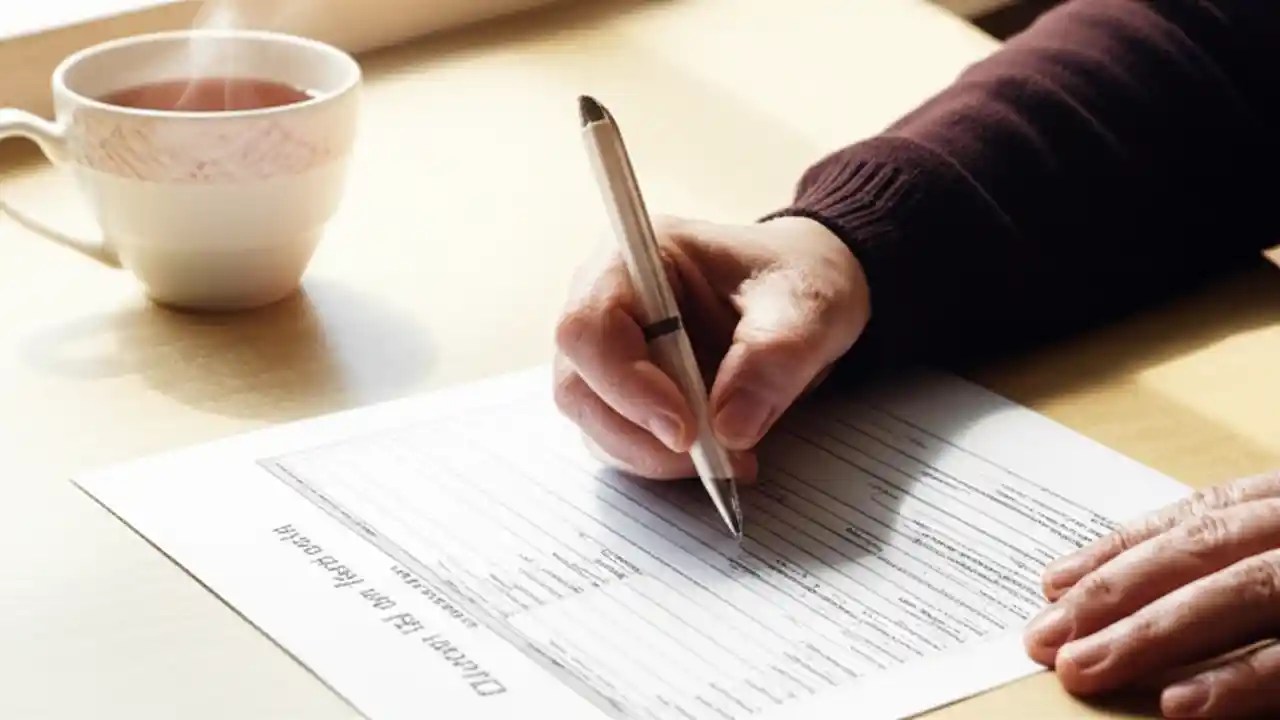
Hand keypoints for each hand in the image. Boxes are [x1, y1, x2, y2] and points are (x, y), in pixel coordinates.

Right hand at [553, 215, 867, 479]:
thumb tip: (729, 428)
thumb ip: (773, 357)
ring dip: (651, 455)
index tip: (685, 429)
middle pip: (579, 383)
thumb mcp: (807, 307)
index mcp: (638, 258)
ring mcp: (610, 350)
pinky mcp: (624, 392)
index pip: (590, 326)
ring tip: (728, 460)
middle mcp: (607, 301)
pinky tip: (718, 457)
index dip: (625, 384)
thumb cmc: (798, 279)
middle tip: (712, 459)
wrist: (803, 296)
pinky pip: (619, 439)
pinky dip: (661, 460)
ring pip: (593, 420)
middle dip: (639, 434)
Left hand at [1024, 473, 1279, 717]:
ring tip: (1081, 669)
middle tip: (1043, 638)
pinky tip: (1174, 702)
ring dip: (1150, 634)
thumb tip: (1116, 603)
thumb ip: (1220, 569)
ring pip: (1236, 594)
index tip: (1050, 584)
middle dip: (1112, 593)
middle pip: (1197, 551)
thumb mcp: (1278, 557)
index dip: (1117, 551)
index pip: (1192, 520)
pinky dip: (1234, 678)